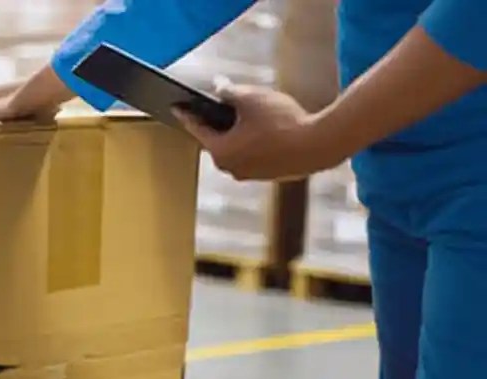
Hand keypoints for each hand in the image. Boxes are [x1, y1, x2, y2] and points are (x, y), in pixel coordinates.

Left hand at [173, 85, 344, 180]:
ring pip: (236, 148)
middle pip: (216, 140)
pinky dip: (253, 141)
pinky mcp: (268, 174)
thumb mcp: (251, 98)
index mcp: (220, 151)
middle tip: (209, 106)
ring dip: (236, 132)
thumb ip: (229, 92)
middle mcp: (230, 168)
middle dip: (214, 122)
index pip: (196, 128)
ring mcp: (250, 174)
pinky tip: (261, 127)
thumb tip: (218, 88)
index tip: (176, 106)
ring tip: (239, 114)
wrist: (320, 145)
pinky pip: (254, 154)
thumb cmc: (282, 122)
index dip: (186, 113)